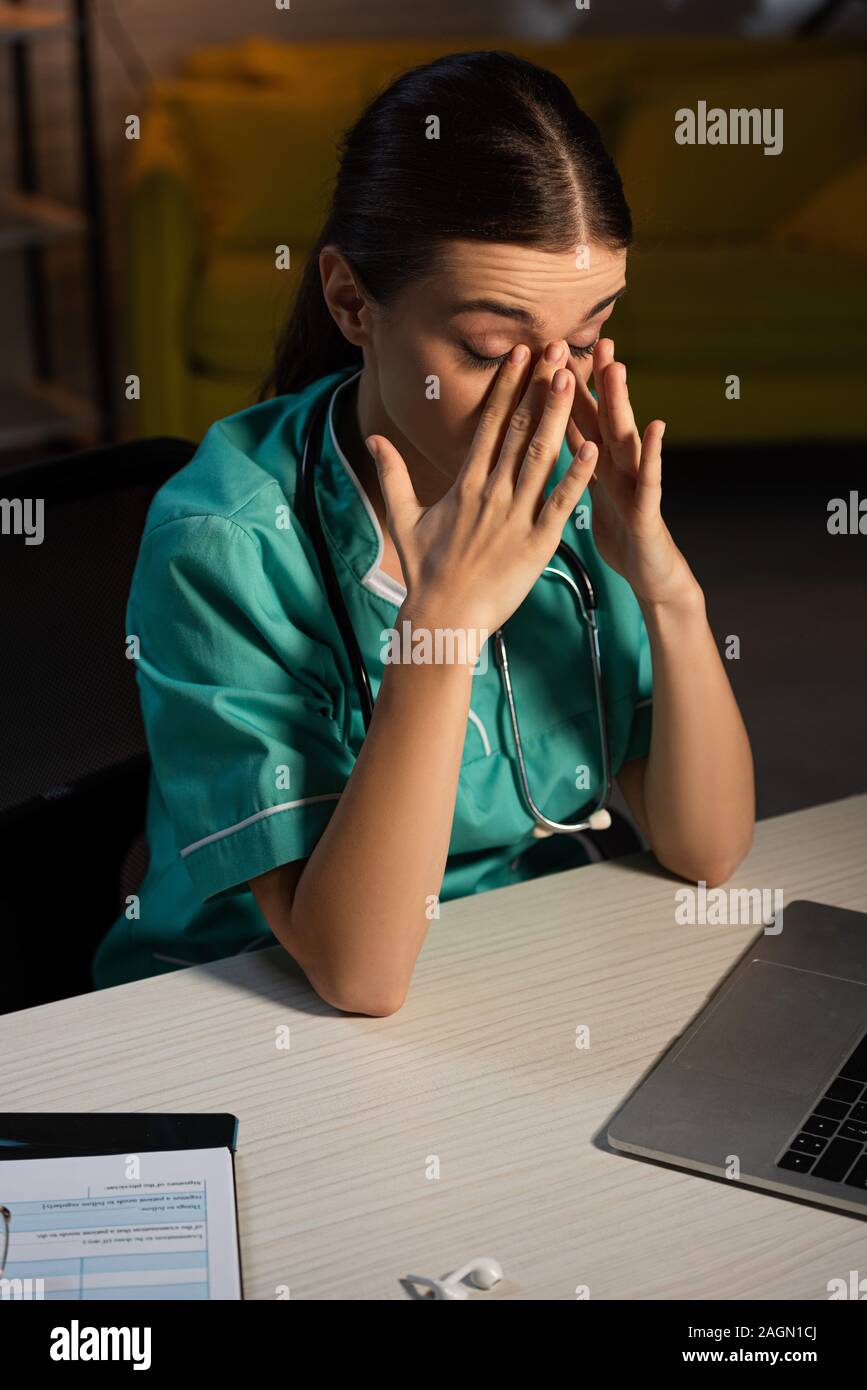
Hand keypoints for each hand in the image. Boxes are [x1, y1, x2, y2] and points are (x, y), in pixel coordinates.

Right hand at [365, 341, 598, 643]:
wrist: (441, 618)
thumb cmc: (424, 573)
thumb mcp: (402, 518)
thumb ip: (393, 474)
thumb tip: (374, 439)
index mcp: (466, 483)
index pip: (490, 424)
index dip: (508, 386)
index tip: (521, 354)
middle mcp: (492, 493)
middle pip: (520, 430)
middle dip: (539, 387)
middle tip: (556, 348)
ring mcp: (515, 517)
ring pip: (541, 457)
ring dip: (559, 416)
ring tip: (573, 379)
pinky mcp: (536, 544)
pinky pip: (561, 504)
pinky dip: (577, 475)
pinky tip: (594, 447)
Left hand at [565, 339, 697, 607]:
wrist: (651, 576)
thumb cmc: (622, 537)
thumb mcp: (592, 494)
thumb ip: (577, 463)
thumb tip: (554, 437)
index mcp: (596, 465)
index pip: (578, 420)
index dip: (566, 388)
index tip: (554, 351)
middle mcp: (618, 467)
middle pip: (602, 418)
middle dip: (596, 380)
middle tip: (589, 339)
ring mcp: (635, 484)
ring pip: (625, 439)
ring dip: (622, 404)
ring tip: (617, 369)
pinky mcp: (648, 510)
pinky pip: (651, 480)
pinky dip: (654, 455)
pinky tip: (658, 428)